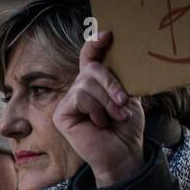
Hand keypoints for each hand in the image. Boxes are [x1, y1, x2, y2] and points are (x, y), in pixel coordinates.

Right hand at [52, 30, 144, 187]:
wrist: (123, 154)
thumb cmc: (126, 129)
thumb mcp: (128, 96)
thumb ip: (119, 77)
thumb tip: (119, 56)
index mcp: (94, 84)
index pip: (89, 57)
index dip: (95, 44)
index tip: (108, 35)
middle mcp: (78, 90)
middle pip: (91, 68)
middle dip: (111, 83)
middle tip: (124, 101)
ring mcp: (68, 103)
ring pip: (86, 84)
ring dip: (107, 100)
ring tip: (117, 116)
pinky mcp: (61, 115)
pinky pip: (79, 97)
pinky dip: (95, 110)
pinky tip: (99, 124)